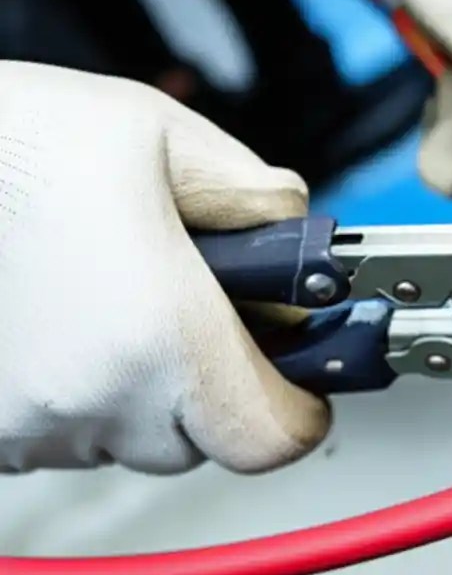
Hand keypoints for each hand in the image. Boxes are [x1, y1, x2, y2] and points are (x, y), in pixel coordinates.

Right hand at [0, 62, 329, 473]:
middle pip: (198, 440)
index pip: (269, 437)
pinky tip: (58, 324)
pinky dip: (74, 396)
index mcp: (158, 334)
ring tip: (108, 306)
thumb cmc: (18, 138)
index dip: (295, 408)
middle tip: (187, 315)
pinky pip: (57, 438)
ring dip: (136, 393)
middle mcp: (91, 397)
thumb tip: (300, 245)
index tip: (295, 381)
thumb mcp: (161, 133)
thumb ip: (256, 198)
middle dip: (211, 386)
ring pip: (124, 441)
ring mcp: (24, 425)